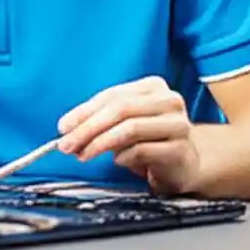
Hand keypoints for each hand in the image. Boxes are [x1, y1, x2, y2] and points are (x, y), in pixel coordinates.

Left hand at [55, 76, 200, 194]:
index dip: (84, 111)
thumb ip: (100, 120)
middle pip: (120, 110)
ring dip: (99, 143)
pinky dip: (123, 157)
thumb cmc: (150, 140)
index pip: (112, 95)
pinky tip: (117, 161)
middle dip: (88, 128)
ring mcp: (178, 124)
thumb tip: (67, 129)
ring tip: (83, 154)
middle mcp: (168, 101)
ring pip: (130, 129)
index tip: (63, 127)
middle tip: (67, 144)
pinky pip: (142, 151)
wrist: (186, 163)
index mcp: (153, 87)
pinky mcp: (180, 150)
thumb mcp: (124, 123)